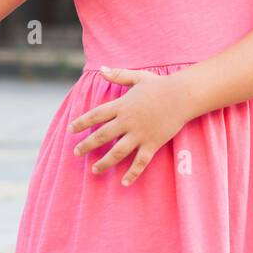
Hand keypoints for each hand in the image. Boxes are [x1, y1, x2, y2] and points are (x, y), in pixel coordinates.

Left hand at [68, 66, 193, 186]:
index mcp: (122, 105)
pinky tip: (124, 182)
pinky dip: (132, 173)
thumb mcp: (137, 77)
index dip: (81, 123)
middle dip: (87, 145)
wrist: (182, 95)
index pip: (96, 115)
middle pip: (102, 136)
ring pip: (117, 152)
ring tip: (94, 170)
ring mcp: (140, 134)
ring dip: (104, 162)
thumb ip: (118, 74)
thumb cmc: (160, 85)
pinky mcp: (152, 143)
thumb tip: (101, 69)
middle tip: (76, 153)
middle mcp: (128, 121)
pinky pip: (140, 162)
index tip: (70, 130)